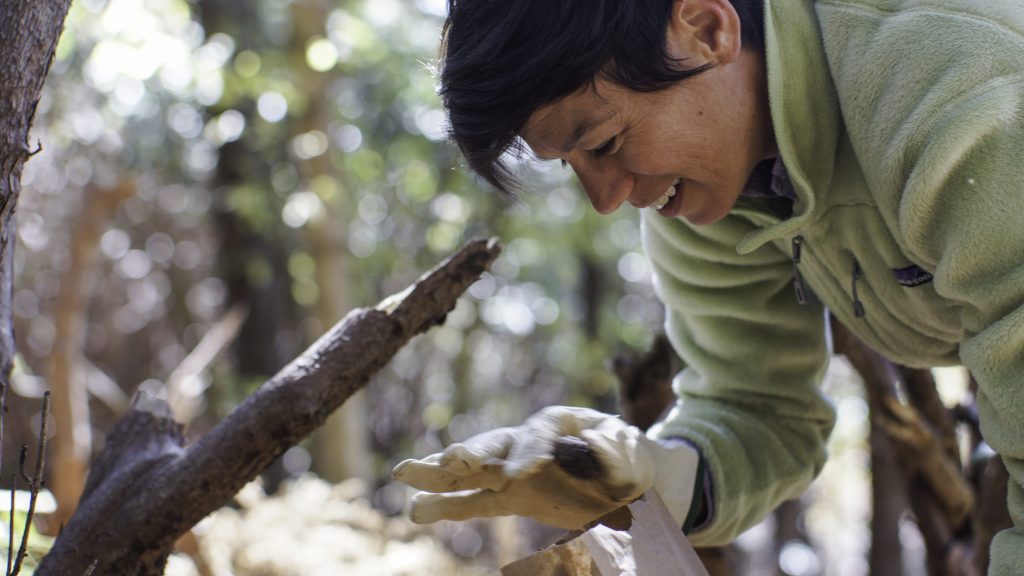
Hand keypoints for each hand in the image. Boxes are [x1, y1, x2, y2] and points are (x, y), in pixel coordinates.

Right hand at [391, 406, 700, 529]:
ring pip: (472, 471)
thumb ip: (614, 446)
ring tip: (403, 474)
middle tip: (451, 459)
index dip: (528, 452)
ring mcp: (514, 470)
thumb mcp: (633, 447)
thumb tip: (595, 444)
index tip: (519, 475)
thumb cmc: (631, 456)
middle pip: (495, 443)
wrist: (632, 480)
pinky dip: (447, 506)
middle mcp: (528, 442)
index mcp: (558, 423)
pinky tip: (416, 510)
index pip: (538, 433)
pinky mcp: (512, 497)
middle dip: (472, 452)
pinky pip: (475, 502)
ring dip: (440, 473)